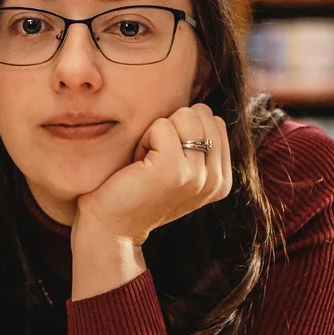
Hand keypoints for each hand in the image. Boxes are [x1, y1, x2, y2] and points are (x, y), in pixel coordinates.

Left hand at [74, 104, 232, 248]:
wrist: (111, 226)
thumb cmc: (138, 190)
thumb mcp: (179, 169)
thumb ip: (198, 144)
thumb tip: (201, 108)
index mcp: (222, 180)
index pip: (214, 120)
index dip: (183, 130)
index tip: (166, 160)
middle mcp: (216, 181)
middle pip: (202, 114)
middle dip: (172, 128)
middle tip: (154, 161)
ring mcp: (197, 177)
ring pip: (185, 116)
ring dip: (158, 133)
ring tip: (147, 162)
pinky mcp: (174, 170)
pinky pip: (161, 126)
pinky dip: (144, 139)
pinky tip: (138, 164)